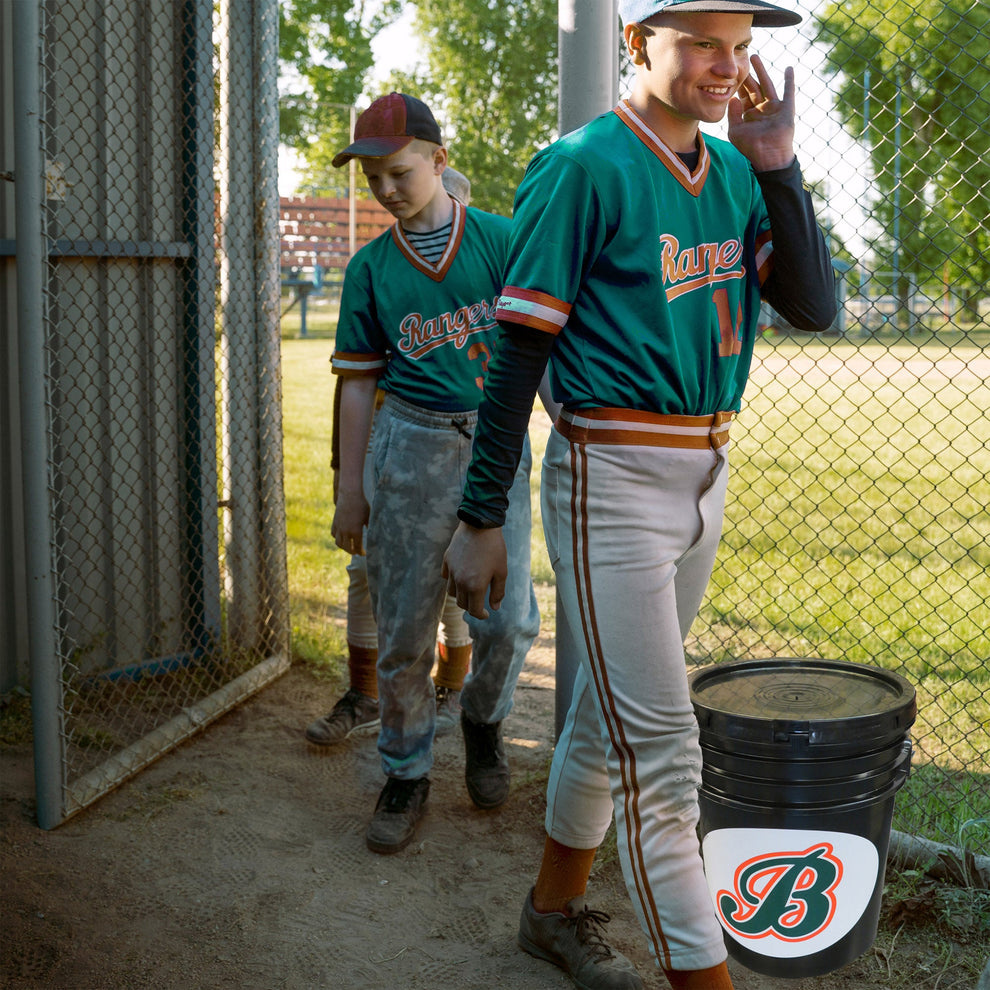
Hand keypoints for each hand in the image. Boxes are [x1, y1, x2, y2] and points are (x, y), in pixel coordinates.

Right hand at [331, 489, 368, 555]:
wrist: (350, 494)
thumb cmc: (362, 505)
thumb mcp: (369, 517)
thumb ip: (370, 528)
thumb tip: (376, 536)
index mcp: (356, 532)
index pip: (358, 548)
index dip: (361, 552)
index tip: (364, 554)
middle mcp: (346, 531)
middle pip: (347, 548)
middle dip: (353, 552)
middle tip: (357, 552)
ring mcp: (339, 527)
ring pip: (338, 543)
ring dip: (344, 547)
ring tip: (349, 547)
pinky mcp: (334, 522)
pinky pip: (334, 534)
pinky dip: (337, 538)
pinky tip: (342, 537)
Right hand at [442, 522, 506, 619]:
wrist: (480, 524)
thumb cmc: (494, 548)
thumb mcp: (501, 571)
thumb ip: (498, 592)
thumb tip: (495, 607)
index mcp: (475, 586)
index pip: (474, 610)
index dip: (481, 615)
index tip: (486, 613)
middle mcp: (460, 581)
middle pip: (461, 603)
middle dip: (471, 605)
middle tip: (480, 602)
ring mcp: (451, 570)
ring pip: (452, 592)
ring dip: (461, 594)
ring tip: (470, 589)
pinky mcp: (447, 560)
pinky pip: (446, 577)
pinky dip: (452, 580)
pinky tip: (461, 575)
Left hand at [727, 54, 795, 171]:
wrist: (768, 156)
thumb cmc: (751, 147)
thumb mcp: (735, 131)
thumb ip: (732, 114)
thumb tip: (732, 98)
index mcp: (749, 115)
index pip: (743, 96)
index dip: (737, 84)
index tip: (731, 72)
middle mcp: (761, 110)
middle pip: (754, 88)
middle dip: (748, 74)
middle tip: (742, 59)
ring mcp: (774, 108)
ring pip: (767, 85)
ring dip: (762, 72)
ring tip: (755, 57)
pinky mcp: (786, 109)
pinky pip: (788, 92)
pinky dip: (789, 80)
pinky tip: (789, 68)